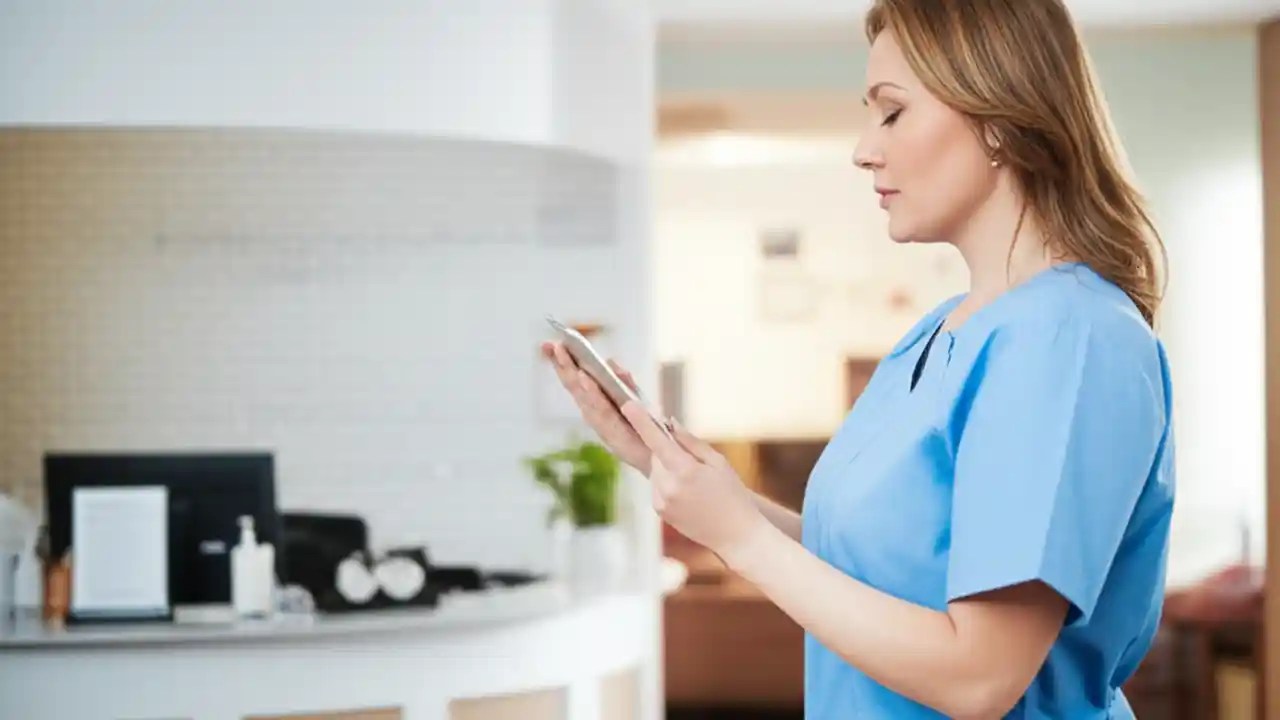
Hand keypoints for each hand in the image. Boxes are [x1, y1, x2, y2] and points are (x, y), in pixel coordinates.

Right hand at [540, 341, 652, 475]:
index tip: (551, 343)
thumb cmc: (646, 427)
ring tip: (563, 355)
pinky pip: (599, 409)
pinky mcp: (612, 432)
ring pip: (582, 395)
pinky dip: (590, 393)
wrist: (661, 455)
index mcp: (596, 403)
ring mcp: (600, 423)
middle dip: (561, 364)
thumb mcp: (634, 397)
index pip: (575, 379)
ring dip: (571, 374)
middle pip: (573, 385)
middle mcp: (593, 412)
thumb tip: (611, 361)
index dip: (563, 362)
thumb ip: (623, 380)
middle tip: (549, 344)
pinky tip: (584, 378)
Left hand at [618, 404, 768, 567]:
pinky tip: (689, 493)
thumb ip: (690, 441)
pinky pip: (657, 485)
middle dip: (667, 449)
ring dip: (668, 467)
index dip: (641, 421)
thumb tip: (669, 423)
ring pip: (656, 470)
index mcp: (685, 470)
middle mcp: (668, 486)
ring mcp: (661, 500)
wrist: (736, 536)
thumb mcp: (718, 462)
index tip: (628, 404)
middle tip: (691, 458)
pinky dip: (667, 482)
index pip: (657, 439)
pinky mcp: (659, 510)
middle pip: (657, 454)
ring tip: (695, 482)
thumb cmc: (732, 495)